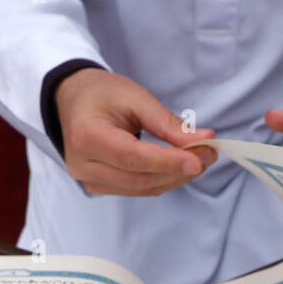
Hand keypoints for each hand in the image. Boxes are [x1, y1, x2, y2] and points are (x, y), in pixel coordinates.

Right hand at [56, 68, 216, 195]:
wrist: (73, 101)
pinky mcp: (99, 187)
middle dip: (179, 169)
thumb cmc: (101, 94)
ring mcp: (90, 180)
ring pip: (143, 188)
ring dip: (175, 177)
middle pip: (140, 177)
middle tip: (210, 154)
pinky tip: (180, 167)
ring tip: (200, 158)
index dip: (167, 162)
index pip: (132, 157)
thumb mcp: (135, 97)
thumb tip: (203, 140)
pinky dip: (163, 180)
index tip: (199, 160)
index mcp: (87, 136)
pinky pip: (138, 189)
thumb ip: (167, 123)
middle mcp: (84, 164)